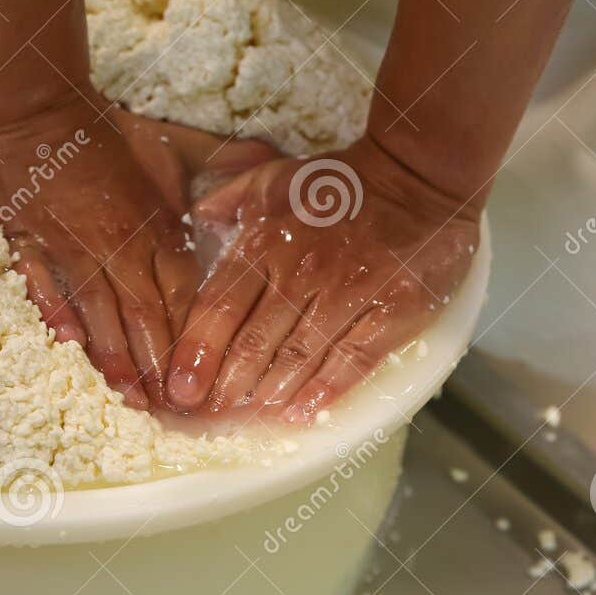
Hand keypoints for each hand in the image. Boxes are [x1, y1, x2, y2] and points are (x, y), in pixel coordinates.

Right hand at [0, 91, 276, 408]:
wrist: (33, 106)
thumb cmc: (104, 129)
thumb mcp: (169, 142)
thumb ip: (219, 160)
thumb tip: (268, 157)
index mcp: (153, 224)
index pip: (181, 291)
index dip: (194, 335)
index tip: (207, 372)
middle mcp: (116, 244)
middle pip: (143, 314)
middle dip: (159, 365)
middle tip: (172, 410)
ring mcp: (70, 248)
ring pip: (98, 312)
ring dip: (115, 357)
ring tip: (130, 398)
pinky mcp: (31, 246)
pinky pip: (43, 289)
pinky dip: (58, 318)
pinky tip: (72, 348)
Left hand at [167, 133, 480, 421]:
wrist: (416, 175)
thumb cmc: (341, 183)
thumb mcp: (274, 177)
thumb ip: (230, 199)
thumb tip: (198, 219)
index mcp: (265, 245)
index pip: (218, 307)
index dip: (196, 352)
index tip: (179, 387)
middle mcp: (300, 274)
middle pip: (252, 340)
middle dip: (225, 384)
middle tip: (209, 416)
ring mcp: (347, 294)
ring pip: (298, 354)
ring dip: (269, 391)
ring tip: (249, 419)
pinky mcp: (391, 310)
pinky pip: (354, 356)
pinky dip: (328, 388)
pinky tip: (306, 412)